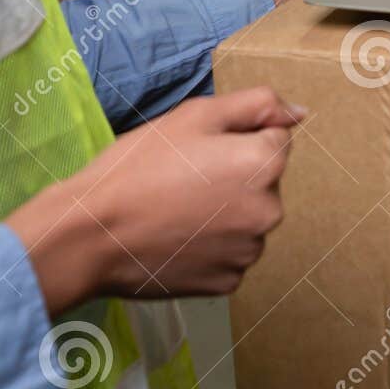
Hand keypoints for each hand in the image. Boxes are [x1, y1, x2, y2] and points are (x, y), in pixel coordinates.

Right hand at [6, 87, 304, 315]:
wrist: (89, 235)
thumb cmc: (138, 167)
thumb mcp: (194, 116)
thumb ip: (257, 105)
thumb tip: (300, 112)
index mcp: (265, 165)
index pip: (275, 139)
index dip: (236, 138)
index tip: (198, 150)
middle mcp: (269, 212)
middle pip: (263, 181)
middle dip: (234, 175)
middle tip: (182, 178)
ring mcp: (249, 252)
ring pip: (246, 218)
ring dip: (225, 212)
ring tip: (175, 209)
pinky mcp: (227, 283)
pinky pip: (229, 253)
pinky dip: (210, 245)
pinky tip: (176, 237)